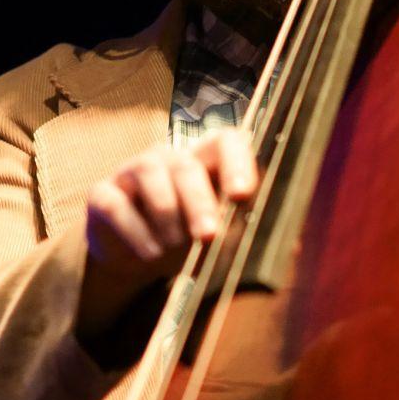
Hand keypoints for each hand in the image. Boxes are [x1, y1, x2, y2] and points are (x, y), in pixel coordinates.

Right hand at [78, 130, 256, 341]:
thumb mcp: (220, 238)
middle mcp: (170, 158)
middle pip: (186, 165)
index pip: (226, 141)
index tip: (242, 193)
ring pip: (150, 174)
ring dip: (166, 215)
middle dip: (199, 201)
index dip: (237, 162)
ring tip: (174, 249)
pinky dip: (134, 232)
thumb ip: (251, 234)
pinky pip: (115, 204)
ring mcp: (132, 172)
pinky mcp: (102, 194)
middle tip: (207, 236)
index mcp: (206, 162)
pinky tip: (148, 254)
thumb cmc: (188, 240)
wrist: (135, 258)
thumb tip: (295, 245)